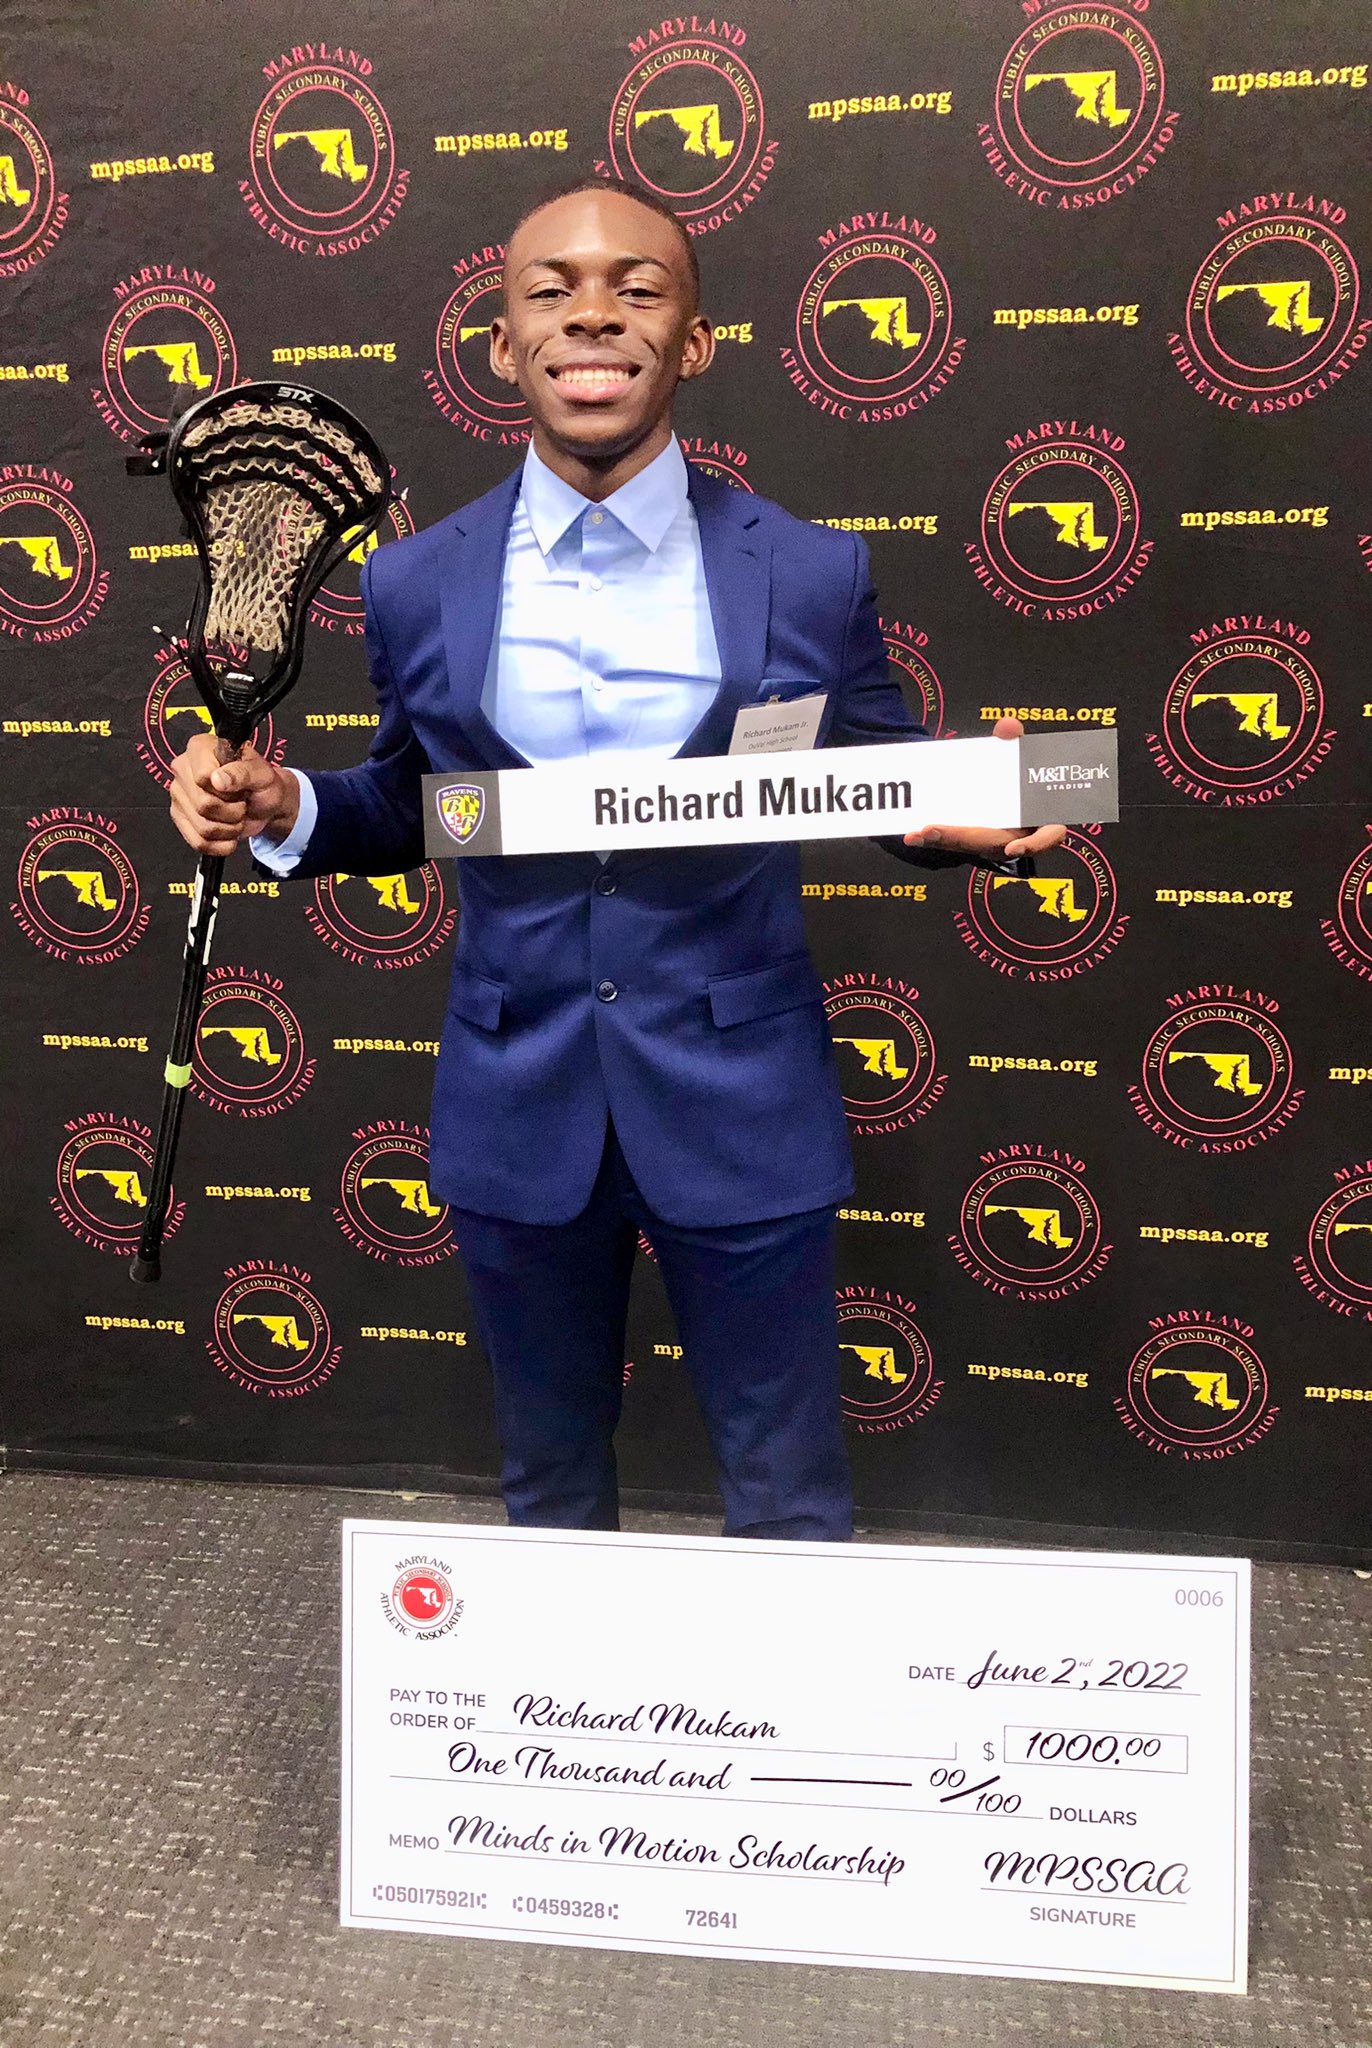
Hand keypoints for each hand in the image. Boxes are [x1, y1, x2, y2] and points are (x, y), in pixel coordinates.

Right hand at [169, 732, 299, 856]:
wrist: (264, 803)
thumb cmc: (262, 783)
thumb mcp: (261, 773)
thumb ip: (242, 772)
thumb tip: (217, 779)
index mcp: (200, 748)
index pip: (203, 777)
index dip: (227, 789)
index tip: (239, 786)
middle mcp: (183, 768)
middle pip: (204, 805)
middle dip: (232, 811)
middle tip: (241, 802)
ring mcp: (178, 794)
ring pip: (203, 827)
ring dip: (230, 829)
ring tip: (236, 815)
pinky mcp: (179, 817)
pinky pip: (199, 842)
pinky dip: (221, 844)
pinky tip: (230, 832)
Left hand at [904, 716, 1067, 859]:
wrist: (1010, 784)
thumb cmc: (1021, 775)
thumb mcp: (1019, 757)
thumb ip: (1015, 743)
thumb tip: (1008, 726)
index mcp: (1043, 819)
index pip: (1047, 837)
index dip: (1033, 844)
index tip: (1013, 848)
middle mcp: (1019, 835)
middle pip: (992, 844)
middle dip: (962, 839)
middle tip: (932, 831)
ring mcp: (994, 841)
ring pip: (969, 845)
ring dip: (943, 840)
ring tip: (917, 835)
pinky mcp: (972, 839)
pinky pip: (953, 840)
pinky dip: (934, 838)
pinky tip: (913, 835)